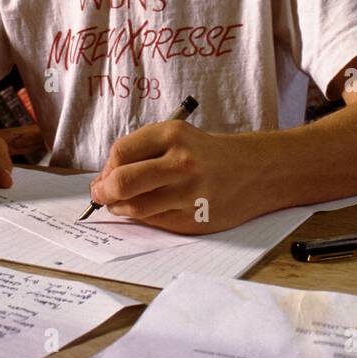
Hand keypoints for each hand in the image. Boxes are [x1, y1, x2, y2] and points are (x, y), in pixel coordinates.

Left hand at [89, 121, 264, 233]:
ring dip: (119, 208)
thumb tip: (103, 180)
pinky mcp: (194, 219)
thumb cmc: (207, 154)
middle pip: (122, 182)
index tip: (106, 175)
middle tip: (101, 194)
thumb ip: (142, 152)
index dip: (107, 167)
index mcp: (173, 135)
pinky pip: (155, 222)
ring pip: (135, 207)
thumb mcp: (178, 137)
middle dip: (103, 192)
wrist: (256, 171)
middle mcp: (181, 163)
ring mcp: (189, 193)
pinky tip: (150, 209)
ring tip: (120, 204)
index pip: (121, 153)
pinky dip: (144, 217)